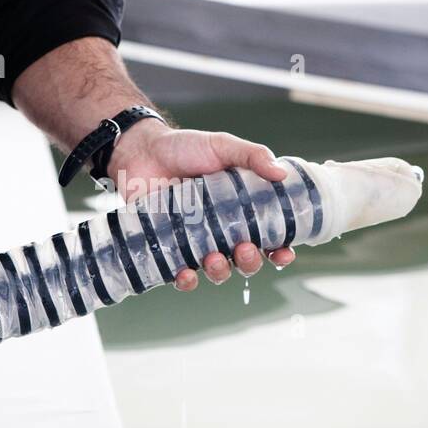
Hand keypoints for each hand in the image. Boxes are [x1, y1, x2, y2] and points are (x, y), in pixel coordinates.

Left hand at [106, 123, 296, 289]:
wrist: (142, 151)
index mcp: (241, 210)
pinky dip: (186, 280)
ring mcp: (196, 242)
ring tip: (214, 258)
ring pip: (217, 271)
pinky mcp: (170, 248)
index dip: (279, 251)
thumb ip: (253, 156)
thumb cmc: (184, 148)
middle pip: (244, 260)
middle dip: (250, 262)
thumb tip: (282, 174)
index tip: (284, 253)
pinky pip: (181, 274)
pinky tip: (186, 274)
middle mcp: (222, 231)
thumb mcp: (223, 146)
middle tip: (244, 247)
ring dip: (221, 272)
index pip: (268, 238)